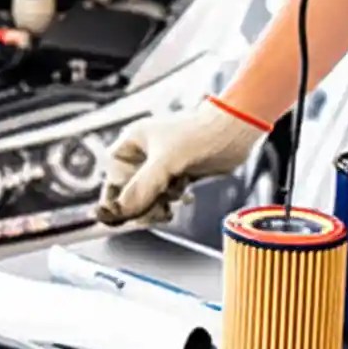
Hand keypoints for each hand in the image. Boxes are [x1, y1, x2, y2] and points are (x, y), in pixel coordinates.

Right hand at [95, 98, 268, 225]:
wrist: (234, 132)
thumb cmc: (199, 135)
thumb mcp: (164, 163)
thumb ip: (140, 189)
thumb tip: (120, 211)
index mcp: (132, 143)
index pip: (113, 177)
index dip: (115, 198)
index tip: (120, 216)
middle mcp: (143, 154)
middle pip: (130, 190)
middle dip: (143, 203)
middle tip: (157, 210)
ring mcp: (161, 165)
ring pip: (148, 196)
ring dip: (159, 203)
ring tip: (175, 198)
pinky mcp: (177, 174)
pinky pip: (164, 196)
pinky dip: (172, 200)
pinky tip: (185, 195)